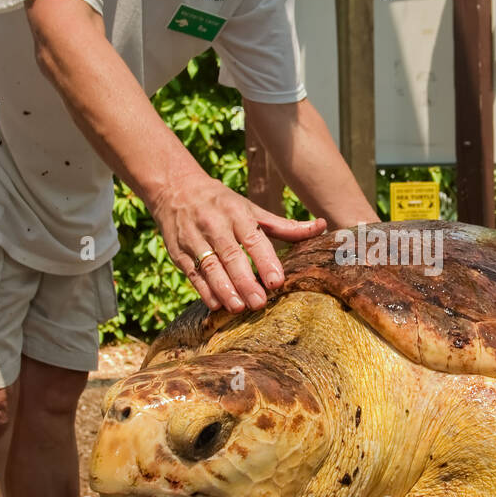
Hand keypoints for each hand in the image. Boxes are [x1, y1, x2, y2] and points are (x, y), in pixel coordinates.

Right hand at [151, 172, 325, 312]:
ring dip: (224, 289)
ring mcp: (194, 238)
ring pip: (210, 267)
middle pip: (231, 256)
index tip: (276, 281)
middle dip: (245, 281)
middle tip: (260, 303)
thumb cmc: (222, 202)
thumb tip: (320, 227)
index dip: (265, 261)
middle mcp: (215, 225)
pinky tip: (217, 304)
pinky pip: (192, 274)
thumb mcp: (251, 208)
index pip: (253, 239)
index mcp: (237, 213)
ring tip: (239, 307)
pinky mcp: (178, 252)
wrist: (175, 189)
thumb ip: (284, 225)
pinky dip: (204, 290)